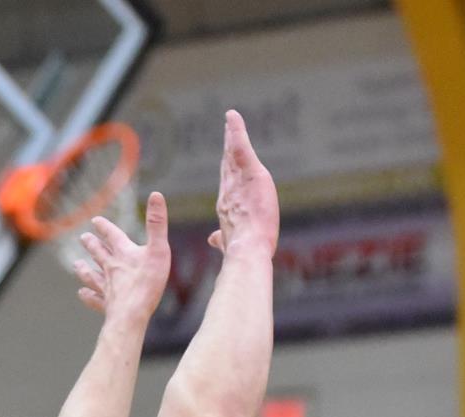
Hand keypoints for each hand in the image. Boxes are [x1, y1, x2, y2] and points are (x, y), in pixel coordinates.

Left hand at [72, 191, 170, 326]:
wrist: (132, 313)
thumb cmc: (147, 282)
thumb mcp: (158, 248)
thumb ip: (157, 223)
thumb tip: (156, 195)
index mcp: (123, 253)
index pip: (112, 235)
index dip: (104, 227)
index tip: (95, 220)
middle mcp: (111, 268)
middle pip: (99, 254)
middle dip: (92, 245)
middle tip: (83, 238)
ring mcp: (107, 287)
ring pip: (92, 275)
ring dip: (84, 269)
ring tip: (76, 265)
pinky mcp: (107, 304)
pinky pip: (95, 299)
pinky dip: (88, 295)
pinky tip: (81, 293)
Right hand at [206, 109, 278, 258]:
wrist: (246, 249)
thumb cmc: (242, 251)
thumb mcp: (230, 242)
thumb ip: (221, 238)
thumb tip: (212, 240)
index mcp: (228, 207)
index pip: (228, 182)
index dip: (227, 168)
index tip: (226, 155)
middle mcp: (229, 191)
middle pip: (228, 164)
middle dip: (228, 145)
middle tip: (228, 128)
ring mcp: (238, 181)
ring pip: (233, 152)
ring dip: (232, 133)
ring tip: (231, 118)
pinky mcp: (251, 173)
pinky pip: (242, 147)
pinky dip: (236, 131)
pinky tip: (233, 117)